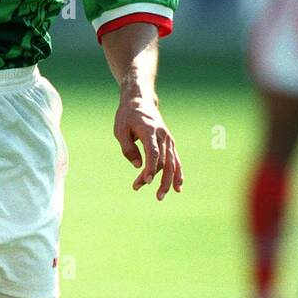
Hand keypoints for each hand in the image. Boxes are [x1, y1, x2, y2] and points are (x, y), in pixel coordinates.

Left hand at [113, 81, 182, 199]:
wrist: (140, 101)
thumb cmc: (127, 116)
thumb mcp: (120, 130)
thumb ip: (128, 148)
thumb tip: (138, 166)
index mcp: (149, 130)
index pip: (153, 152)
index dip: (150, 168)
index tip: (145, 181)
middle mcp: (162, 135)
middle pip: (163, 161)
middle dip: (158, 179)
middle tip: (153, 195)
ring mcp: (168, 139)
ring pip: (171, 162)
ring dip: (168, 180)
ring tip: (160, 196)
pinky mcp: (169, 142)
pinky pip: (176, 159)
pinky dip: (178, 173)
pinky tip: (177, 187)